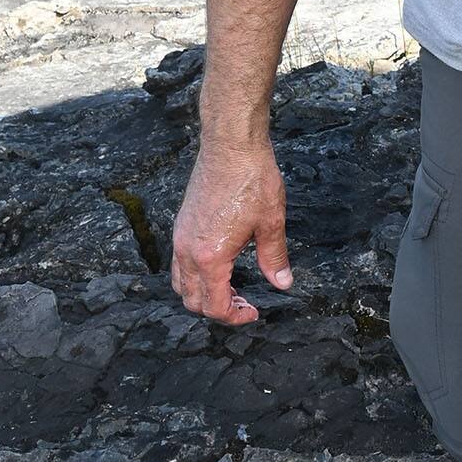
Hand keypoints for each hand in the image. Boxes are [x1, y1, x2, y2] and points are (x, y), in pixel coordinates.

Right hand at [170, 137, 292, 326]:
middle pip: (192, 300)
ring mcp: (180, 236)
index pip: (215, 306)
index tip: (254, 312)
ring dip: (202, 294)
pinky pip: (178, 263)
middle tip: (245, 304)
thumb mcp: (271, 223)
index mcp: (210, 257)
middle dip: (218, 310)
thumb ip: (274, 259)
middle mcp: (187, 250)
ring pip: (180, 283)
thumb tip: (282, 283)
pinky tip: (218, 267)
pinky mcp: (181, 224)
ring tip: (231, 289)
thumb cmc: (251, 179)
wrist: (231, 144)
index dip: (235, 317)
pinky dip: (194, 275)